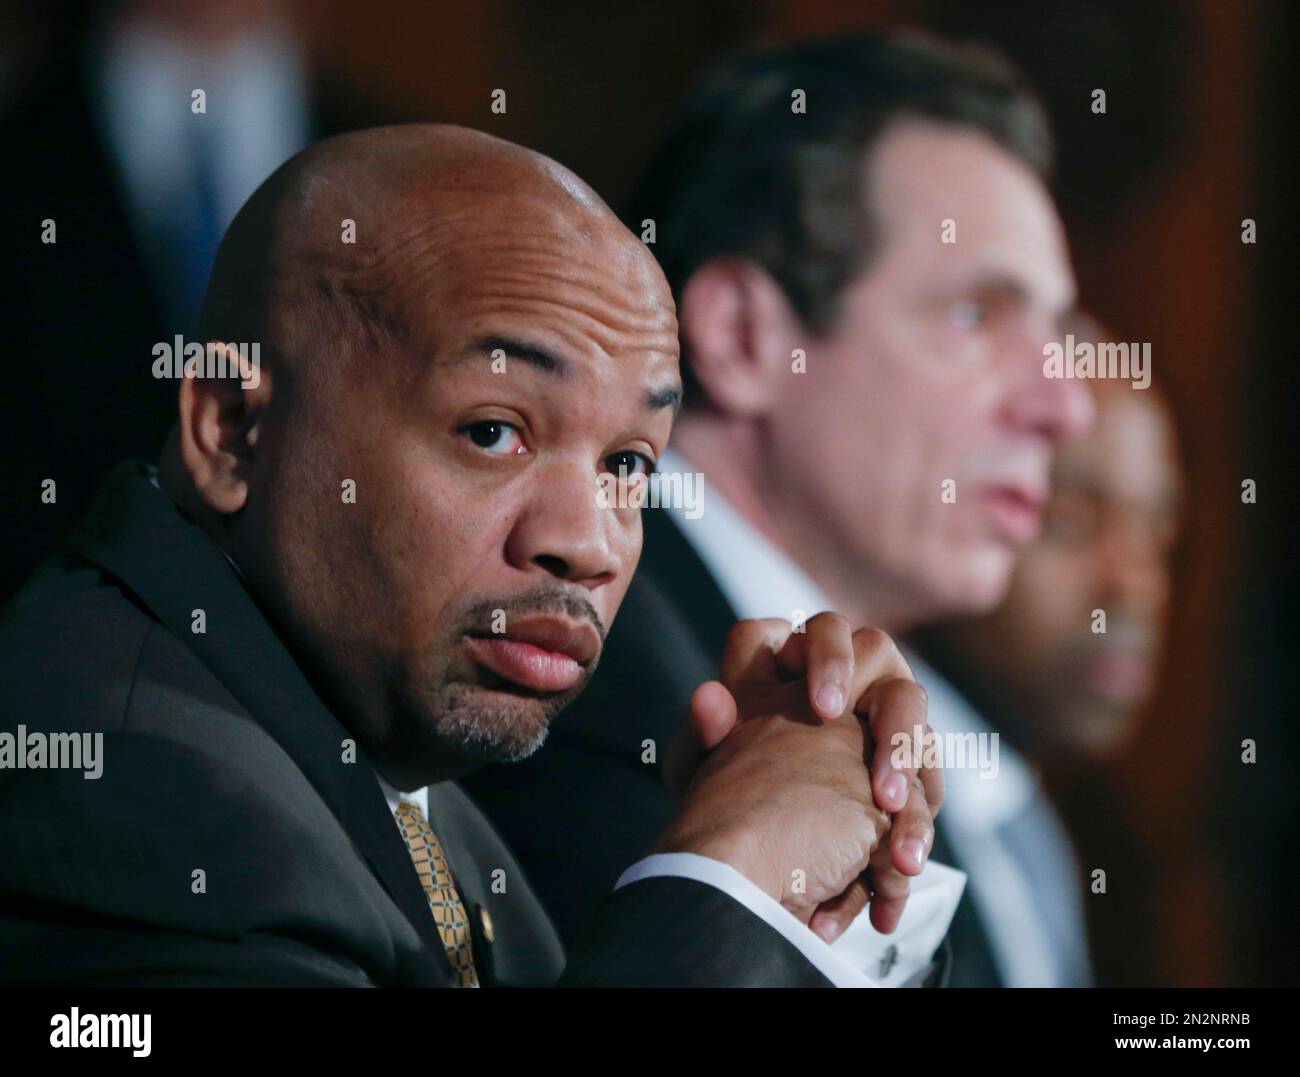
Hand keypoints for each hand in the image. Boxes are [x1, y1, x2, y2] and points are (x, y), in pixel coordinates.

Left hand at [662, 613, 941, 937]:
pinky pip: (927, 775)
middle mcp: (841, 678)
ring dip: (906, 753)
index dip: (827, 657)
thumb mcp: (698, 775)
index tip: (825, 708)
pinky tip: (903, 856)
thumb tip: (708, 694)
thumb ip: (700, 734)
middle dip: (878, 699)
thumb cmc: (720, 800)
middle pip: (877, 652)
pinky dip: (920, 814)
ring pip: (909, 707)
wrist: (754, 866)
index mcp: (790, 666)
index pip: (818, 632)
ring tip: (893, 809)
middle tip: (869, 754)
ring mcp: (876, 718)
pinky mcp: (903, 768)